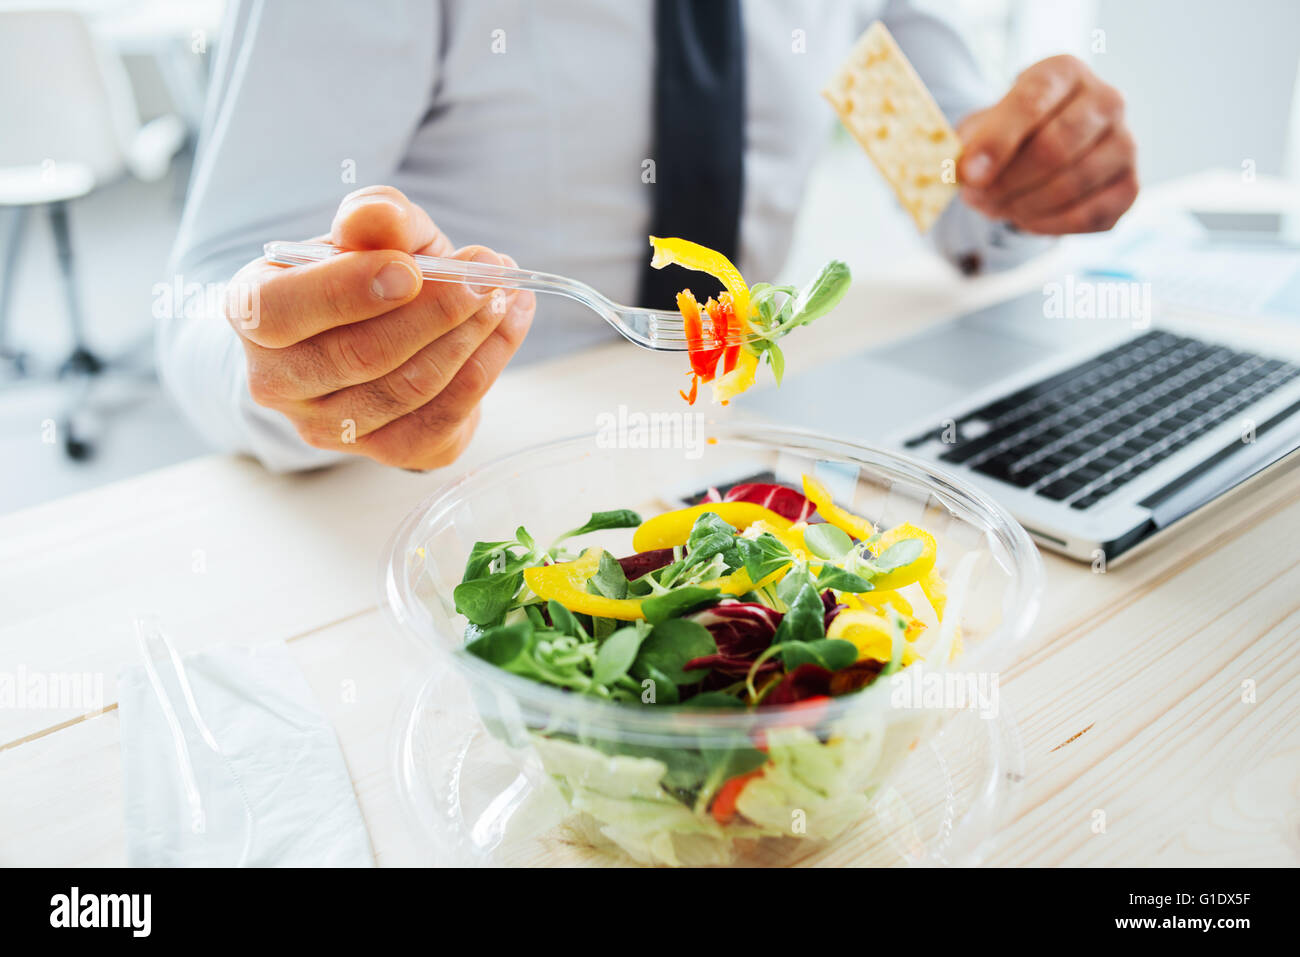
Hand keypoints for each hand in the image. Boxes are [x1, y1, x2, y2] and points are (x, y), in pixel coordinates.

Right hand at [224, 185, 533, 469]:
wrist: (383, 328)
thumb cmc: (368, 272)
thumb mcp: (372, 232)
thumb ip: (375, 216)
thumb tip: (377, 216)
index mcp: (254, 311)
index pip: (282, 310)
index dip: (347, 291)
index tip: (412, 269)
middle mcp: (277, 380)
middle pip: (358, 355)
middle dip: (435, 313)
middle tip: (488, 277)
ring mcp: (327, 428)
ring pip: (407, 389)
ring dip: (469, 339)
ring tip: (505, 295)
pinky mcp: (384, 452)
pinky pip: (440, 419)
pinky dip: (485, 368)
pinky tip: (509, 326)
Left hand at [957, 55, 1137, 234]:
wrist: (1040, 153)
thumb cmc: (1008, 135)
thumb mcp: (982, 128)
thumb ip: (972, 145)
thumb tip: (964, 174)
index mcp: (1065, 71)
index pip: (1032, 99)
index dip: (997, 141)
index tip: (967, 174)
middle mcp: (1106, 100)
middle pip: (1054, 146)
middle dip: (1006, 181)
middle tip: (974, 197)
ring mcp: (1125, 143)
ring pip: (1071, 184)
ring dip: (1022, 206)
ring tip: (995, 206)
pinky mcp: (1130, 186)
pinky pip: (1087, 215)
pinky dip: (1046, 224)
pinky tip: (1023, 218)